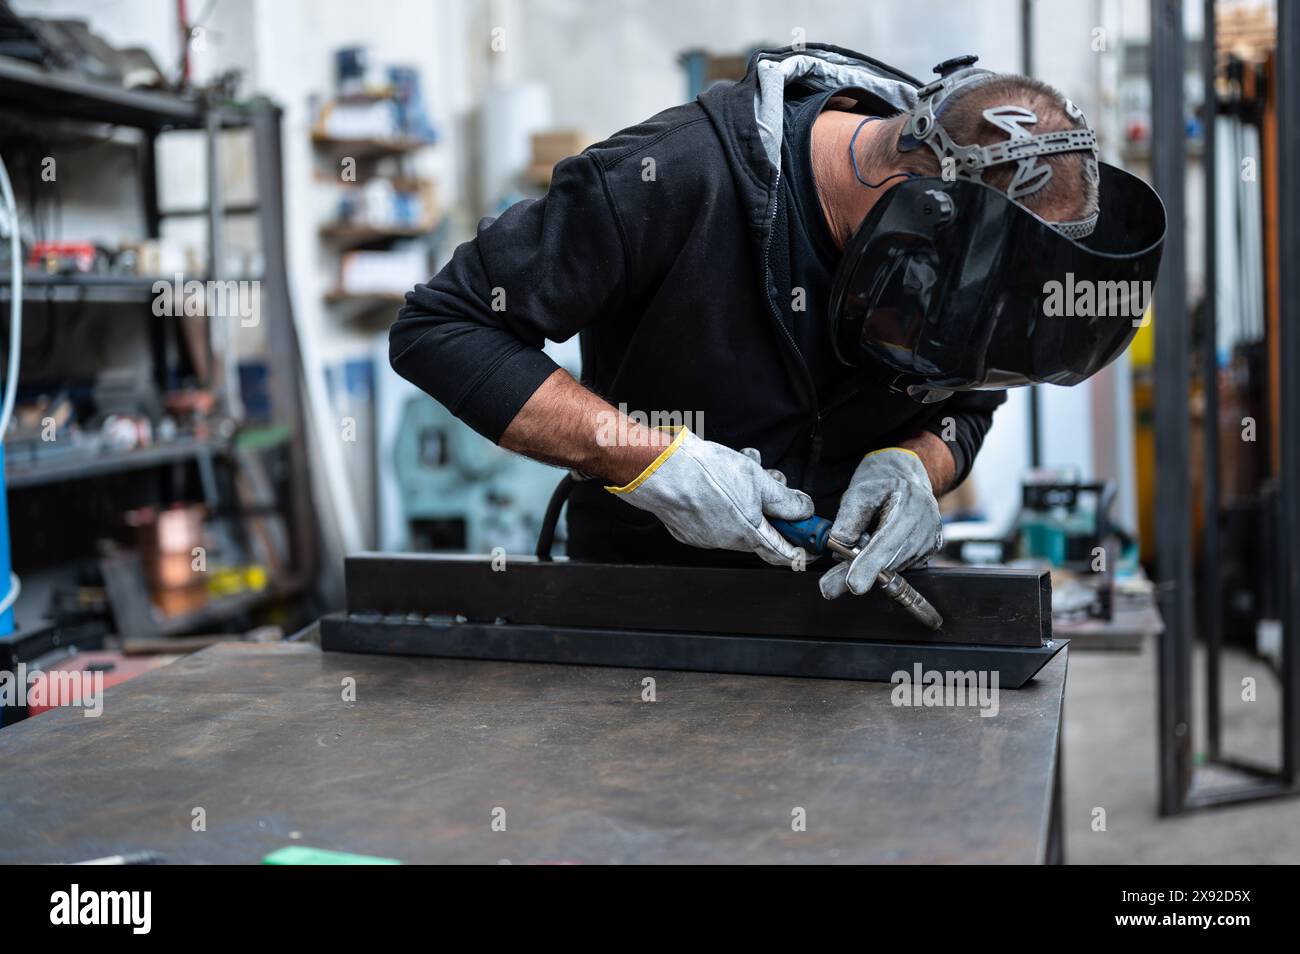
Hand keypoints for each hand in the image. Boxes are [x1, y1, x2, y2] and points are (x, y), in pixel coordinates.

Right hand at [606, 429, 813, 565]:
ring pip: (738, 516)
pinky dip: (724, 496)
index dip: (800, 550)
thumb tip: (803, 510)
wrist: (661, 471)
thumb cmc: (707, 474)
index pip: (782, 553)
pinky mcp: (688, 526)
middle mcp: (726, 540)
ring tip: (745, 464)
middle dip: (771, 504)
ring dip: (748, 493)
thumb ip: (785, 499)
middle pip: (760, 528)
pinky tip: (720, 473)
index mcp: (747, 534)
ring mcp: (704, 535)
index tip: (811, 547)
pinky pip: (715, 513)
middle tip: (773, 480)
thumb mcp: (758, 479)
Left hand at [819, 448, 942, 598]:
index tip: (853, 585)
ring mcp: (930, 541)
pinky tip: (873, 548)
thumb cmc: (881, 481)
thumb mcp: (860, 490)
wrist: (906, 476)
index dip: (869, 566)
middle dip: (858, 574)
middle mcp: (926, 527)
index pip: (887, 544)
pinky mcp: (928, 551)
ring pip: (893, 568)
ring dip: (868, 567)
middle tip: (827, 586)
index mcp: (910, 507)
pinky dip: (881, 563)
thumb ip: (849, 516)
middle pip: (889, 562)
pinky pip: (899, 566)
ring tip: (853, 548)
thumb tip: (840, 544)